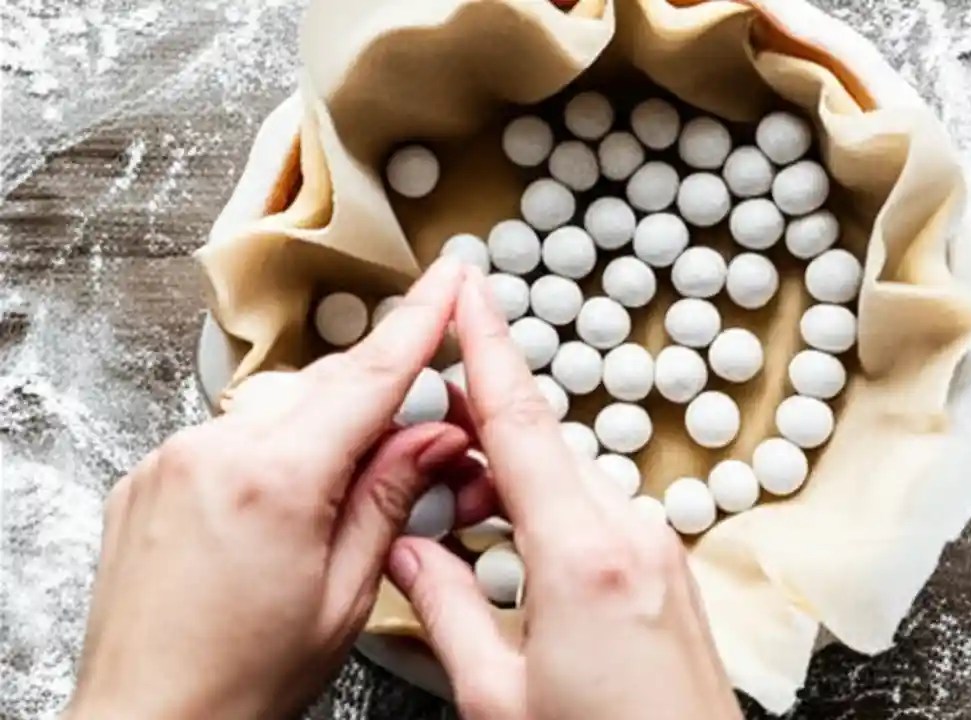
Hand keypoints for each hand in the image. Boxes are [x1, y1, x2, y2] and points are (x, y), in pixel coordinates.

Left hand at [67, 259, 496, 718]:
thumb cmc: (241, 681)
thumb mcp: (348, 594)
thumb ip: (391, 497)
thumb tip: (435, 433)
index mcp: (275, 481)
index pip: (370, 377)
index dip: (422, 319)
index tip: (451, 276)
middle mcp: (214, 452)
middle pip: (326, 385)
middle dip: (381, 394)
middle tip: (426, 436)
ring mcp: (172, 460)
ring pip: (278, 405)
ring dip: (325, 427)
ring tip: (344, 497)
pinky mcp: (148, 476)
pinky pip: (231, 432)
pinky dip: (272, 449)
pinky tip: (287, 505)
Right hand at [386, 268, 741, 719]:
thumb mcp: (496, 698)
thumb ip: (442, 609)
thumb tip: (405, 551)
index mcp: (581, 559)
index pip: (521, 423)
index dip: (484, 347)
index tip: (464, 287)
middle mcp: (631, 536)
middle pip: (543, 443)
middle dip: (478, 424)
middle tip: (421, 438)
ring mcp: (660, 548)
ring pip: (569, 476)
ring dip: (511, 478)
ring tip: (460, 519)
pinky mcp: (670, 568)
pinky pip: (598, 509)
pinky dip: (548, 508)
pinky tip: (515, 544)